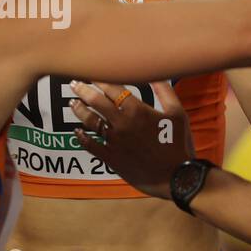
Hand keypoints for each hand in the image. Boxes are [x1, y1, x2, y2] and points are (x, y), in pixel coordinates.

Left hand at [68, 80, 194, 199]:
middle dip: (83, 90)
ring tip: (73, 103)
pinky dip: (81, 137)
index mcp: (137, 110)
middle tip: (74, 83)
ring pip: (90, 121)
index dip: (100, 80)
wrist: (176, 177)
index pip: (112, 88)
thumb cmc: (178, 144)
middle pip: (96, 101)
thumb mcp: (177, 113)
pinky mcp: (110, 157)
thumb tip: (155, 73)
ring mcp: (114, 141)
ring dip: (79, 110)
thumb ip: (165, 91)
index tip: (92, 74)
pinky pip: (90, 145)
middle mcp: (122, 123)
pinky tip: (77, 131)